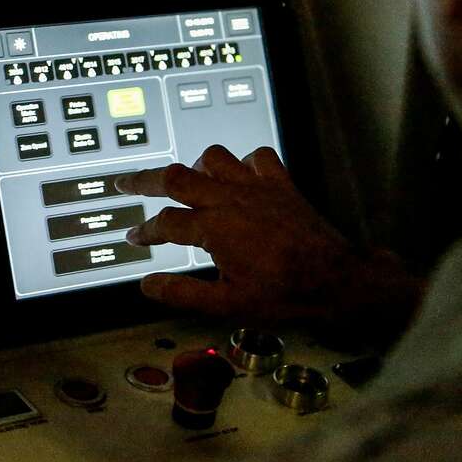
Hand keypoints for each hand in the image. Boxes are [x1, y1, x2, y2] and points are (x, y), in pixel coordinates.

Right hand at [116, 145, 422, 326]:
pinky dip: (244, 162)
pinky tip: (240, 177)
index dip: (144, 231)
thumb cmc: (282, 294)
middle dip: (145, 180)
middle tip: (126, 182)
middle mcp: (230, 199)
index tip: (133, 238)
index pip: (165, 223)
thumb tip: (146, 285)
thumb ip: (183, 293)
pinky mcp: (280, 183)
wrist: (335, 278)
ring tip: (188, 181)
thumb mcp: (228, 304)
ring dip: (196, 167)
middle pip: (176, 177)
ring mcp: (256, 186)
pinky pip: (257, 157)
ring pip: (214, 158)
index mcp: (213, 228)